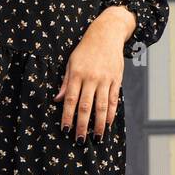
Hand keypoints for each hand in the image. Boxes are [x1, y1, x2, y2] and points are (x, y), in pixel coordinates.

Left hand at [54, 6, 136, 141]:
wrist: (106, 34)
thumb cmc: (85, 49)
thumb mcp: (71, 62)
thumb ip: (66, 82)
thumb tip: (58, 100)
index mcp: (77, 74)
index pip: (71, 100)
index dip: (67, 116)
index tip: (65, 129)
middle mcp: (91, 78)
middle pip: (85, 106)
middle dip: (82, 125)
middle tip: (79, 140)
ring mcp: (105, 79)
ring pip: (102, 106)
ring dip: (99, 124)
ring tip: (96, 138)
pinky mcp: (116, 80)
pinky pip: (114, 100)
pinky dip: (111, 113)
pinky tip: (108, 123)